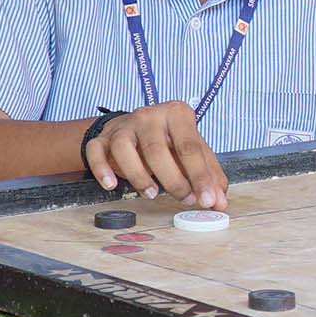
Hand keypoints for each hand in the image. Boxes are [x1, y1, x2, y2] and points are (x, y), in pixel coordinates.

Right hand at [86, 100, 228, 207]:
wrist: (135, 127)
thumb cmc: (170, 141)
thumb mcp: (193, 152)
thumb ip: (209, 175)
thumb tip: (220, 202)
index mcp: (177, 114)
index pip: (190, 146)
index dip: (200, 176)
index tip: (208, 200)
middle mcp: (149, 115)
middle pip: (157, 149)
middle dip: (173, 180)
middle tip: (185, 199)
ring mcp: (123, 126)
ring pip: (124, 148)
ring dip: (138, 176)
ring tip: (152, 194)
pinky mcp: (102, 138)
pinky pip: (95, 151)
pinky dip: (101, 169)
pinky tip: (111, 186)